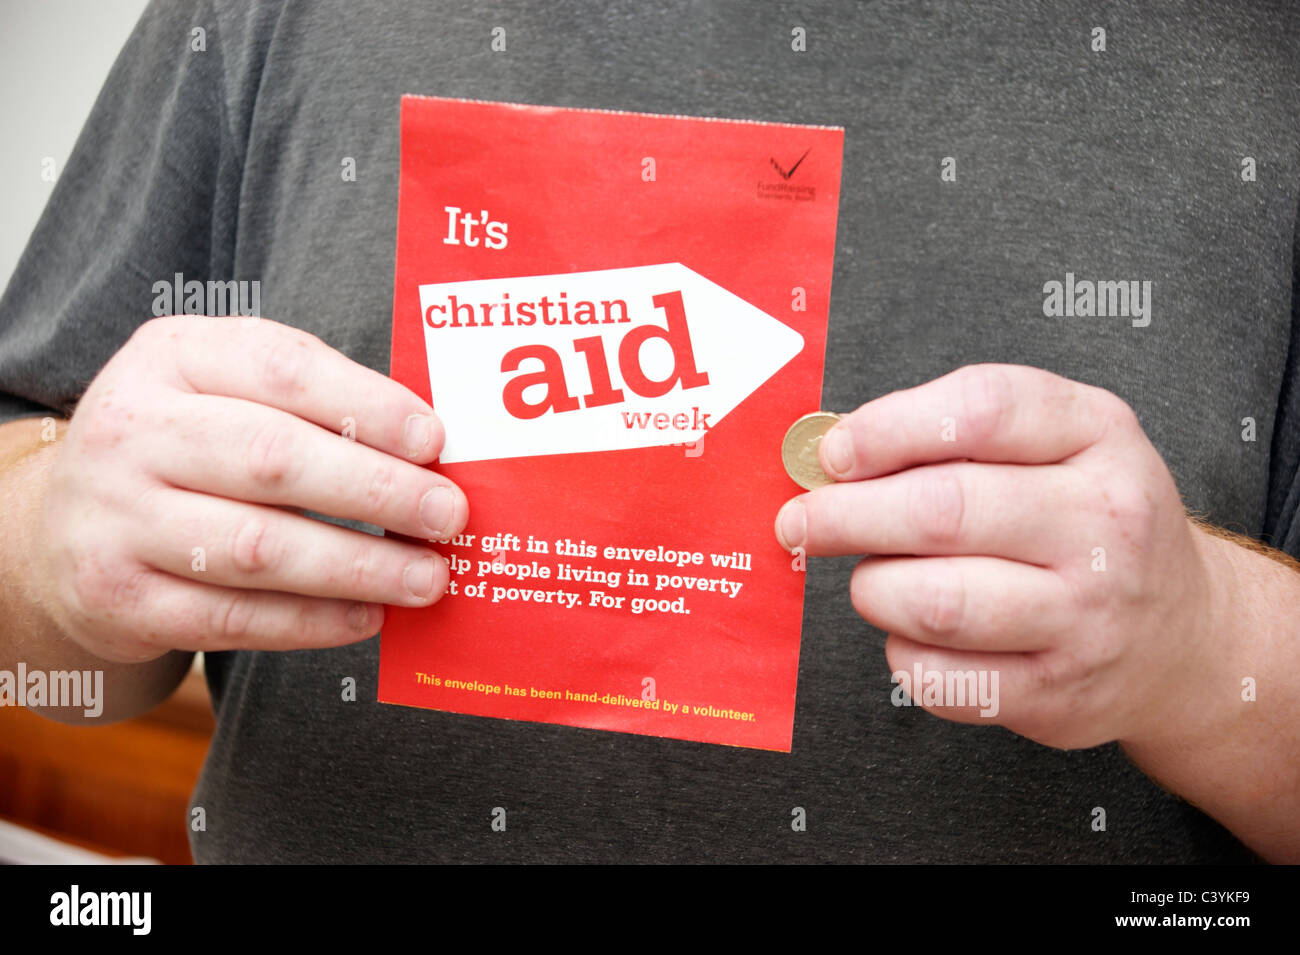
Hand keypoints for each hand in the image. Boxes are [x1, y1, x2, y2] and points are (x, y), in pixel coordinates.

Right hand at [34, 316, 467, 663]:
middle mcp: (133, 431)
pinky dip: (312, 621)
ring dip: (358, 566)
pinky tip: (367, 616)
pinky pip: (233, 617)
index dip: (365, 405)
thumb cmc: (183, 447)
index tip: (433, 439)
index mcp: (172, 357)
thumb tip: (425, 446)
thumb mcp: (222, 387)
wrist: (59, 527)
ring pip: (258, 547)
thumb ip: (311, 398)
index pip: (279, 368)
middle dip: (377, 490)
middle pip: (272, 459)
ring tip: (427, 577)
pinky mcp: (120, 597)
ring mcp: (118, 518)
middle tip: (447, 514)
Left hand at [775, 363, 1225, 749]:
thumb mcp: (1059, 440)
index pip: (981, 412)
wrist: (1179, 635)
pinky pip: (936, 676)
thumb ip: (958, 430)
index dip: (887, 429)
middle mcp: (1104, 525)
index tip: (834, 452)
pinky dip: (899, 651)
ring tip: (874, 577)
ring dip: (874, 587)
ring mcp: (1086, 616)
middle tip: (801, 521)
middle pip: (942, 512)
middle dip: (845, 515)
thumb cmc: (1087, 521)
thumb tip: (836, 453)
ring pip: (933, 602)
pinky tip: (913, 631)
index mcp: (1099, 436)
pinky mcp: (1056, 694)